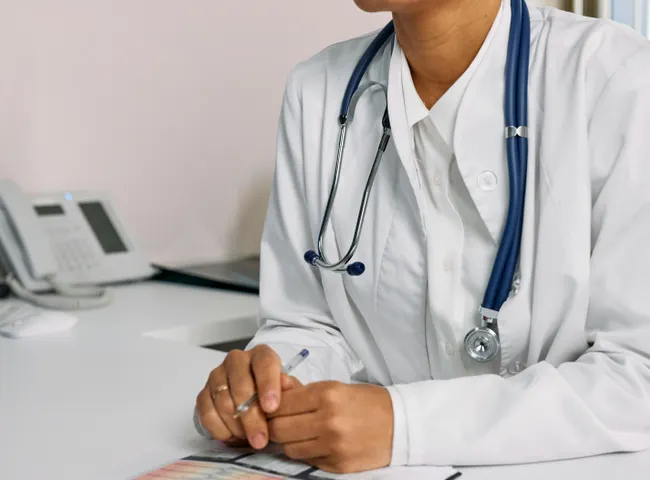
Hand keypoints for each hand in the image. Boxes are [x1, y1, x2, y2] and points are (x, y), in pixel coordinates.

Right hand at [195, 345, 300, 448]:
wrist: (256, 404)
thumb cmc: (275, 395)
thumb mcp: (289, 392)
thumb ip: (290, 388)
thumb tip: (286, 384)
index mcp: (261, 354)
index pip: (264, 363)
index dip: (267, 385)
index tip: (271, 408)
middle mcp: (237, 360)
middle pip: (241, 386)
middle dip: (252, 417)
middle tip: (261, 439)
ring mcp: (217, 375)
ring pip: (223, 401)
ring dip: (236, 425)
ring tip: (249, 439)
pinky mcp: (204, 393)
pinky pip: (206, 412)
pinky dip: (219, 428)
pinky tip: (231, 436)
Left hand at [267, 381, 393, 473]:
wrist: (400, 425)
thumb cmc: (365, 401)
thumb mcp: (335, 387)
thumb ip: (302, 390)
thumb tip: (275, 386)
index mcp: (327, 394)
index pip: (280, 404)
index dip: (271, 407)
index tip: (271, 408)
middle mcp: (328, 420)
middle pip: (279, 429)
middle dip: (274, 426)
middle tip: (280, 423)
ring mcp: (333, 446)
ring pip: (289, 448)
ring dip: (289, 442)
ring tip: (300, 434)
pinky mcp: (337, 465)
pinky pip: (307, 460)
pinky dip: (307, 453)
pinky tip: (316, 444)